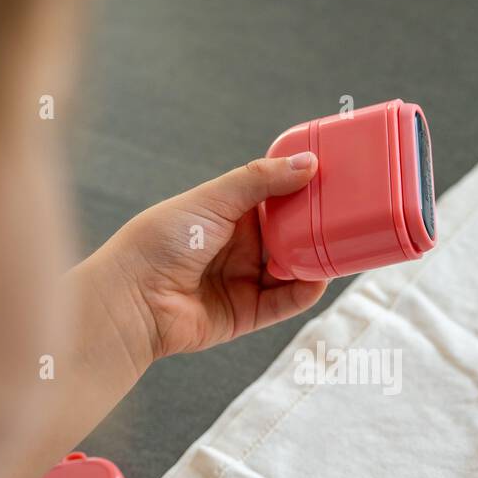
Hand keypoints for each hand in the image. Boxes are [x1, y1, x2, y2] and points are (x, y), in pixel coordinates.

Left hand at [101, 152, 327, 365]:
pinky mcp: (245, 314)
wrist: (131, 299)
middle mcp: (236, 247)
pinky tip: (319, 279)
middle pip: (287, 235)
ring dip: (313, 260)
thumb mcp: (212, 199)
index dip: (299, 190)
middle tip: (345, 214)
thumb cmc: (159, 242)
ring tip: (339, 247)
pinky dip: (303, 293)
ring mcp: (241, 281)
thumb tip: (306, 163)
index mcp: (225, 213)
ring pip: (290, 270)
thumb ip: (260, 180)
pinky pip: (283, 303)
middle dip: (313, 226)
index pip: (273, 198)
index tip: (331, 179)